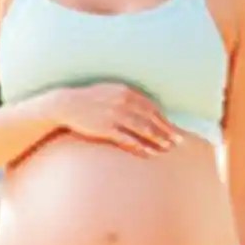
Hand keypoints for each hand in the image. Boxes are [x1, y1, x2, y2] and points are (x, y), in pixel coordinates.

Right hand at [48, 83, 181, 156]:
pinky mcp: (106, 128)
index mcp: (126, 91)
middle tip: (178, 142)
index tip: (174, 129)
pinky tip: (149, 153)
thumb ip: (127, 97)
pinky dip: (140, 146)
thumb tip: (143, 108)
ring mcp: (115, 115)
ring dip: (157, 140)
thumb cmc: (88, 100)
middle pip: (151, 118)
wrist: (65, 104)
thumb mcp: (110, 92)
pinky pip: (127, 139)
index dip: (164, 119)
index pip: (151, 107)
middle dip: (166, 131)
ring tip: (167, 149)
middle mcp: (123, 101)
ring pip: (143, 129)